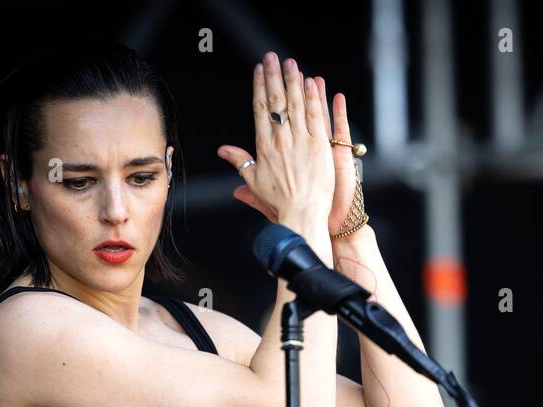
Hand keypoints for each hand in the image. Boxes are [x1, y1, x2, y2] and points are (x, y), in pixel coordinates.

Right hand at [218, 75, 357, 235]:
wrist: (302, 214)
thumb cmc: (280, 202)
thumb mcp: (255, 181)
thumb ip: (240, 162)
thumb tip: (222, 150)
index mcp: (265, 146)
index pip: (261, 109)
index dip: (260, 87)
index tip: (259, 70)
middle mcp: (281, 140)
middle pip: (277, 101)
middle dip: (274, 76)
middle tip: (272, 56)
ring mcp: (302, 142)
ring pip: (295, 104)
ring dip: (293, 81)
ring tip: (290, 62)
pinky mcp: (320, 146)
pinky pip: (315, 117)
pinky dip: (312, 98)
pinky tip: (310, 82)